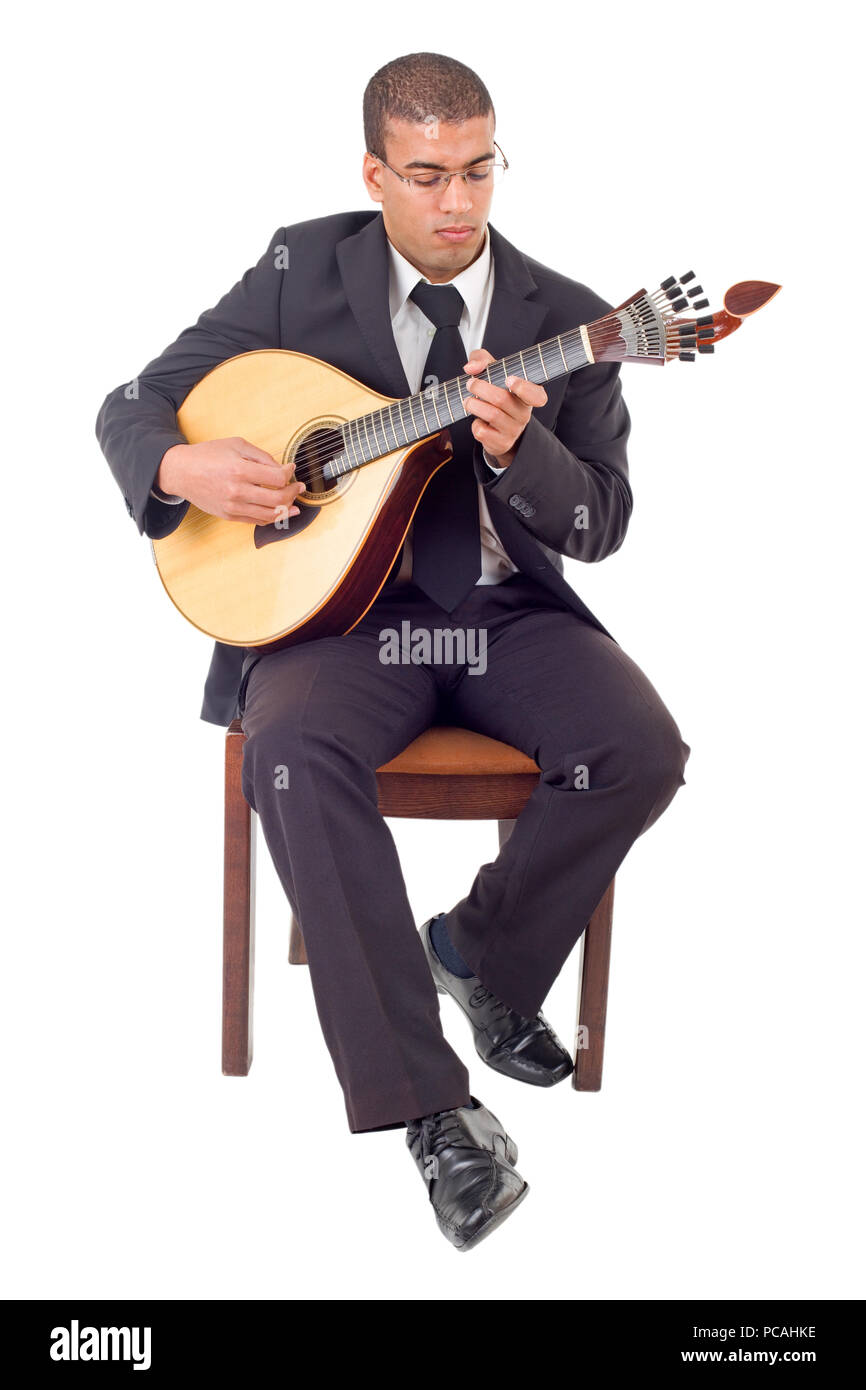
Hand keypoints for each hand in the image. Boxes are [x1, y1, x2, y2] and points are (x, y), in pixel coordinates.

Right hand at [158, 438, 305, 523]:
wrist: (181, 472)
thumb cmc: (208, 455)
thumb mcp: (236, 445)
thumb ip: (262, 456)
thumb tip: (282, 469)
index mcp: (240, 470)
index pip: (277, 478)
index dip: (289, 474)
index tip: (290, 469)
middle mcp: (237, 491)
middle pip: (277, 499)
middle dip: (293, 492)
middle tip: (299, 487)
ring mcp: (233, 507)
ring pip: (270, 514)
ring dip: (287, 509)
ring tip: (295, 503)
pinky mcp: (229, 516)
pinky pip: (257, 521)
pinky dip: (272, 517)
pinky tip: (280, 512)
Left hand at [462, 349, 547, 466]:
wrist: (498, 428)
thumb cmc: (497, 393)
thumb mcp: (493, 372)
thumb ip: (482, 360)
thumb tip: (471, 368)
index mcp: (529, 395)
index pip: (537, 395)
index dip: (524, 388)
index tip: (509, 380)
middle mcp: (524, 413)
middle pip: (502, 399)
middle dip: (481, 388)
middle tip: (470, 384)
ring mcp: (514, 430)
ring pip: (491, 415)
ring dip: (474, 405)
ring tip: (468, 401)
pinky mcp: (502, 443)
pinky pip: (483, 432)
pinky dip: (475, 424)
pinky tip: (478, 420)